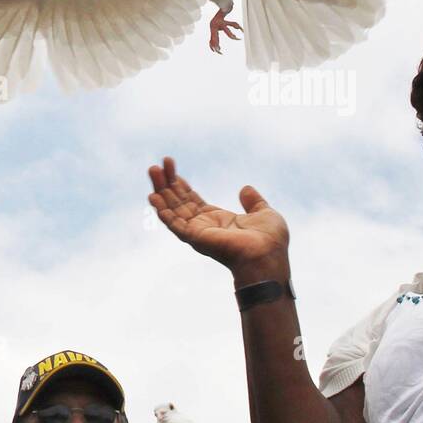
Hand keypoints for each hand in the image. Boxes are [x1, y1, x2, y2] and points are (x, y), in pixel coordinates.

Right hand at [147, 156, 289, 283]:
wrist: (269, 256)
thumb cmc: (270, 241)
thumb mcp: (264, 213)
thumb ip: (253, 202)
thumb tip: (245, 188)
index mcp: (217, 220)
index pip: (192, 200)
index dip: (180, 185)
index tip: (171, 168)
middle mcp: (204, 226)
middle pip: (178, 202)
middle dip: (166, 183)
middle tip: (155, 166)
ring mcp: (198, 233)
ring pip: (173, 209)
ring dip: (161, 190)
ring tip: (152, 171)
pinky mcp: (195, 238)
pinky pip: (174, 223)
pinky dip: (163, 210)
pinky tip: (153, 196)